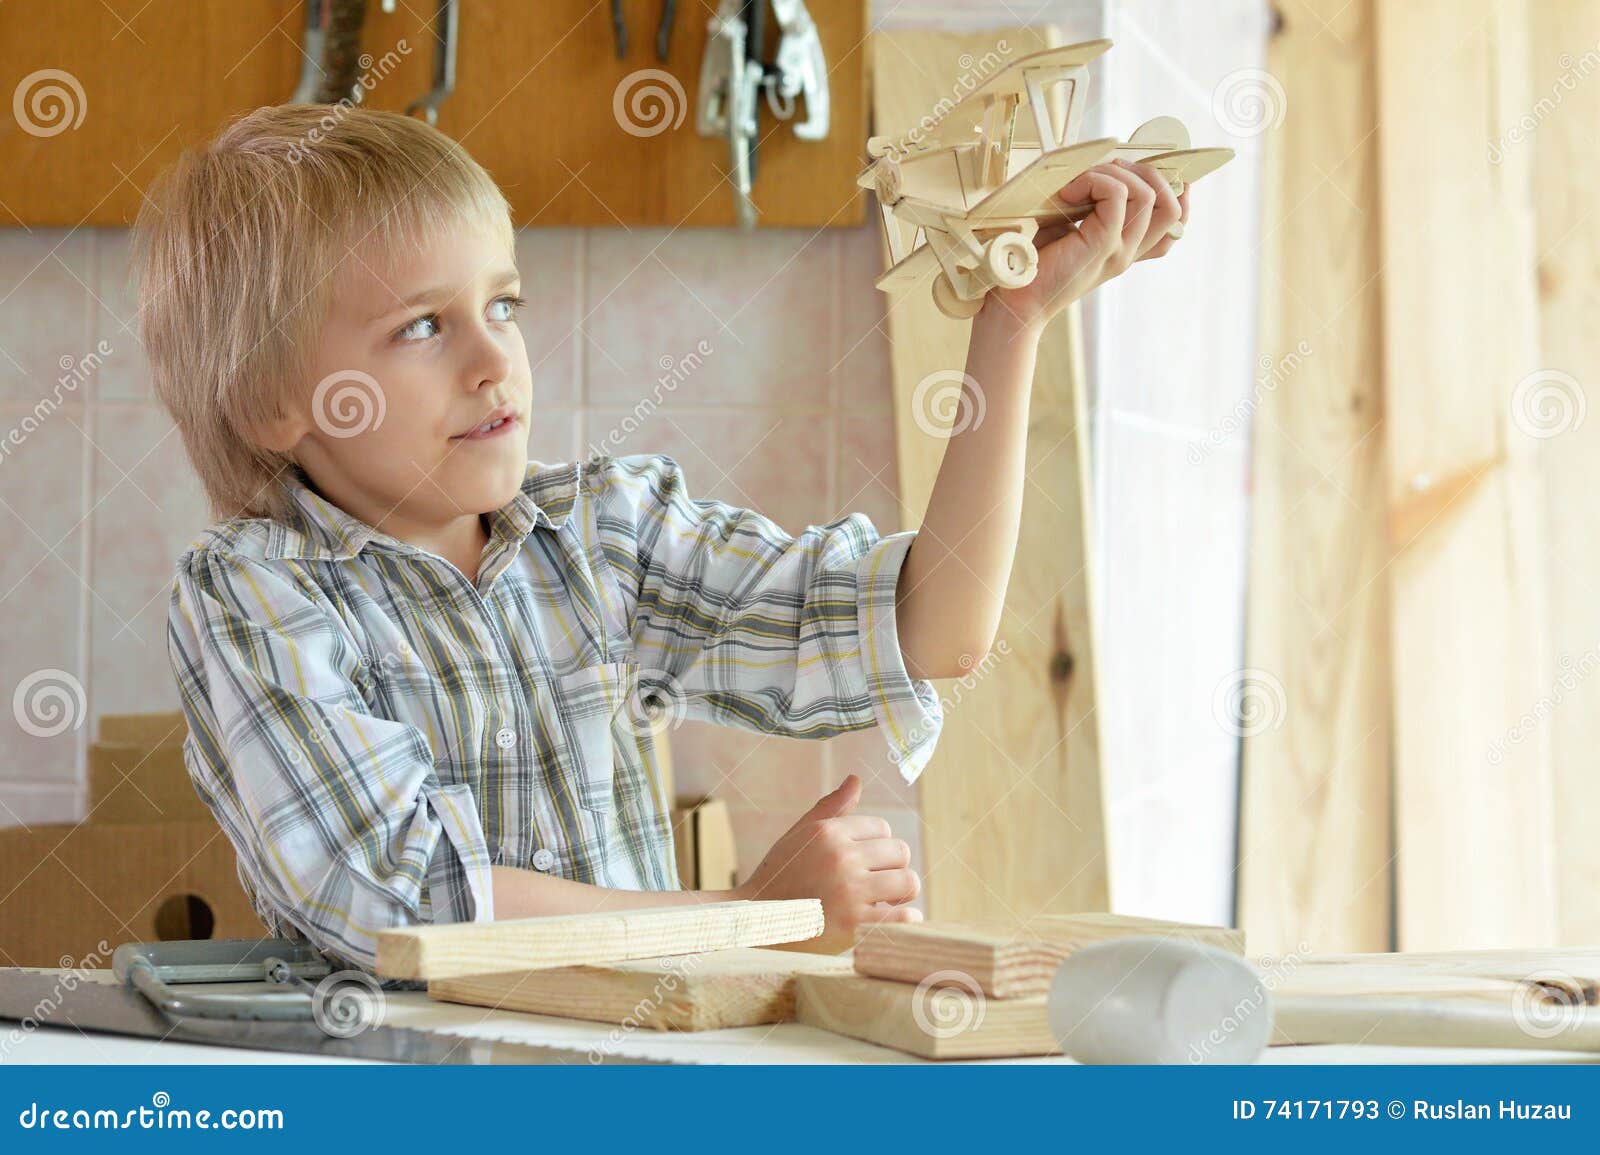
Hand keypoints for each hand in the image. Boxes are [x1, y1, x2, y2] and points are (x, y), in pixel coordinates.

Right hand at [733, 774, 921, 952]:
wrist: (755, 922)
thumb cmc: (779, 876)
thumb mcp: (799, 835)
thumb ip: (831, 807)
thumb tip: (856, 779)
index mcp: (828, 833)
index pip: (883, 828)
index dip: (876, 846)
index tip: (864, 861)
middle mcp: (841, 858)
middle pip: (900, 852)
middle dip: (892, 866)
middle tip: (878, 881)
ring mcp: (849, 892)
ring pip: (907, 881)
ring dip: (902, 891)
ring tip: (888, 900)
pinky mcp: (855, 926)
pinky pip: (903, 917)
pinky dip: (907, 918)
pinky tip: (898, 918)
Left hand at [986, 158, 1189, 329]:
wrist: (1016, 300)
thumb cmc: (1034, 260)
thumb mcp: (1069, 226)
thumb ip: (1092, 204)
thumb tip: (1103, 164)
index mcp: (1123, 250)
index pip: (1173, 228)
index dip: (1177, 194)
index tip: (1150, 167)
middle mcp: (1127, 253)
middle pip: (1172, 208)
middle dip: (1146, 172)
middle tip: (1108, 166)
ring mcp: (1119, 251)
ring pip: (1148, 195)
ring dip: (1115, 172)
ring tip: (1082, 180)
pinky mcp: (1102, 245)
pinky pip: (1118, 194)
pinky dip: (1095, 179)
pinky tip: (1068, 192)